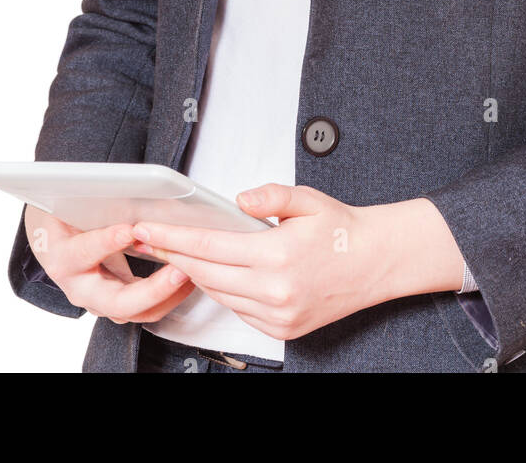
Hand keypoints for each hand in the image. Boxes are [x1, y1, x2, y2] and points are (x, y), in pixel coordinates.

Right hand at [22, 204, 196, 324]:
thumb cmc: (61, 218)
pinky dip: (168, 296)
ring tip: (190, 272)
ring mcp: (98, 301)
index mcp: (63, 258)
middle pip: (116, 302)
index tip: (130, 230)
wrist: (50, 240)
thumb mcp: (71, 205)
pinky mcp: (114, 303)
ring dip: (167, 295)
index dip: (106, 243)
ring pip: (135, 312)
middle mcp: (79, 287)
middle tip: (178, 270)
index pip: (82, 254)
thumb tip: (128, 186)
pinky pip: (144, 309)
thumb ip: (95, 202)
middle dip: (152, 289)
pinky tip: (187, 276)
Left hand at [127, 184, 394, 341]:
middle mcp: (275, 291)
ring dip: (198, 275)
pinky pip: (239, 310)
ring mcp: (278, 315)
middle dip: (175, 256)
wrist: (376, 262)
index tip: (149, 231)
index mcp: (277, 256)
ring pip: (220, 295)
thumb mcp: (308, 199)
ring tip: (182, 254)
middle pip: (207, 274)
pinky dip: (225, 291)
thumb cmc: (342, 230)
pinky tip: (221, 274)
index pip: (209, 247)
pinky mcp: (282, 329)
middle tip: (152, 240)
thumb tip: (239, 200)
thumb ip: (271, 195)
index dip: (173, 238)